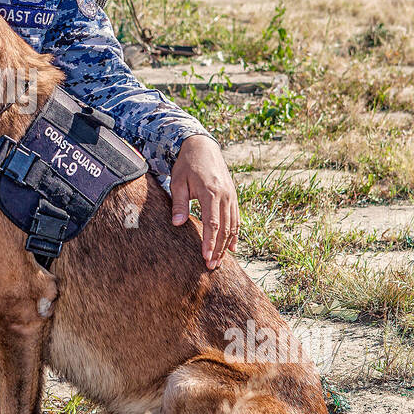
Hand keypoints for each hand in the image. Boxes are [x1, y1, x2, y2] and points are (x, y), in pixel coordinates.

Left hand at [170, 135, 238, 270]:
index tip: (206, 257)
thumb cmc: (186, 165)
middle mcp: (225, 196)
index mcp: (211, 192)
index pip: (212, 223)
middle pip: (225, 228)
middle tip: (212, 266)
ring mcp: (231, 196)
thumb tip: (177, 224)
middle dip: (219, 249)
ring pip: (232, 225)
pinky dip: (235, 234)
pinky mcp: (233, 196)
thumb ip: (179, 203)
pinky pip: (236, 218)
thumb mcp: (178, 182)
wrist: (202, 146)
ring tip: (220, 261)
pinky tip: (232, 247)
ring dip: (227, 245)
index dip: (210, 242)